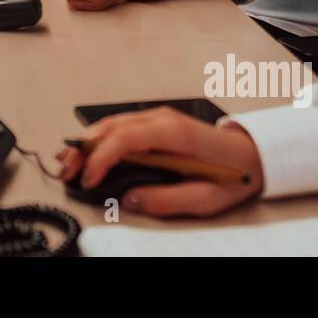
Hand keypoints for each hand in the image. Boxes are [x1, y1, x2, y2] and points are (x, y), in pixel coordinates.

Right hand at [55, 107, 264, 216]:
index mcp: (174, 133)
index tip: (90, 180)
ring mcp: (157, 118)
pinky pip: (119, 126)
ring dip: (86, 143)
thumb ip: (166, 200)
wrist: (252, 154)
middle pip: (111, 127)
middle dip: (83, 150)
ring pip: (110, 123)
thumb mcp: (205, 197)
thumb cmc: (232, 174)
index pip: (125, 137)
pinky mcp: (154, 124)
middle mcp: (162, 119)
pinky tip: (86, 153)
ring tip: (67, 164)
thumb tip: (129, 199)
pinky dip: (97, 139)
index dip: (101, 158)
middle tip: (66, 173)